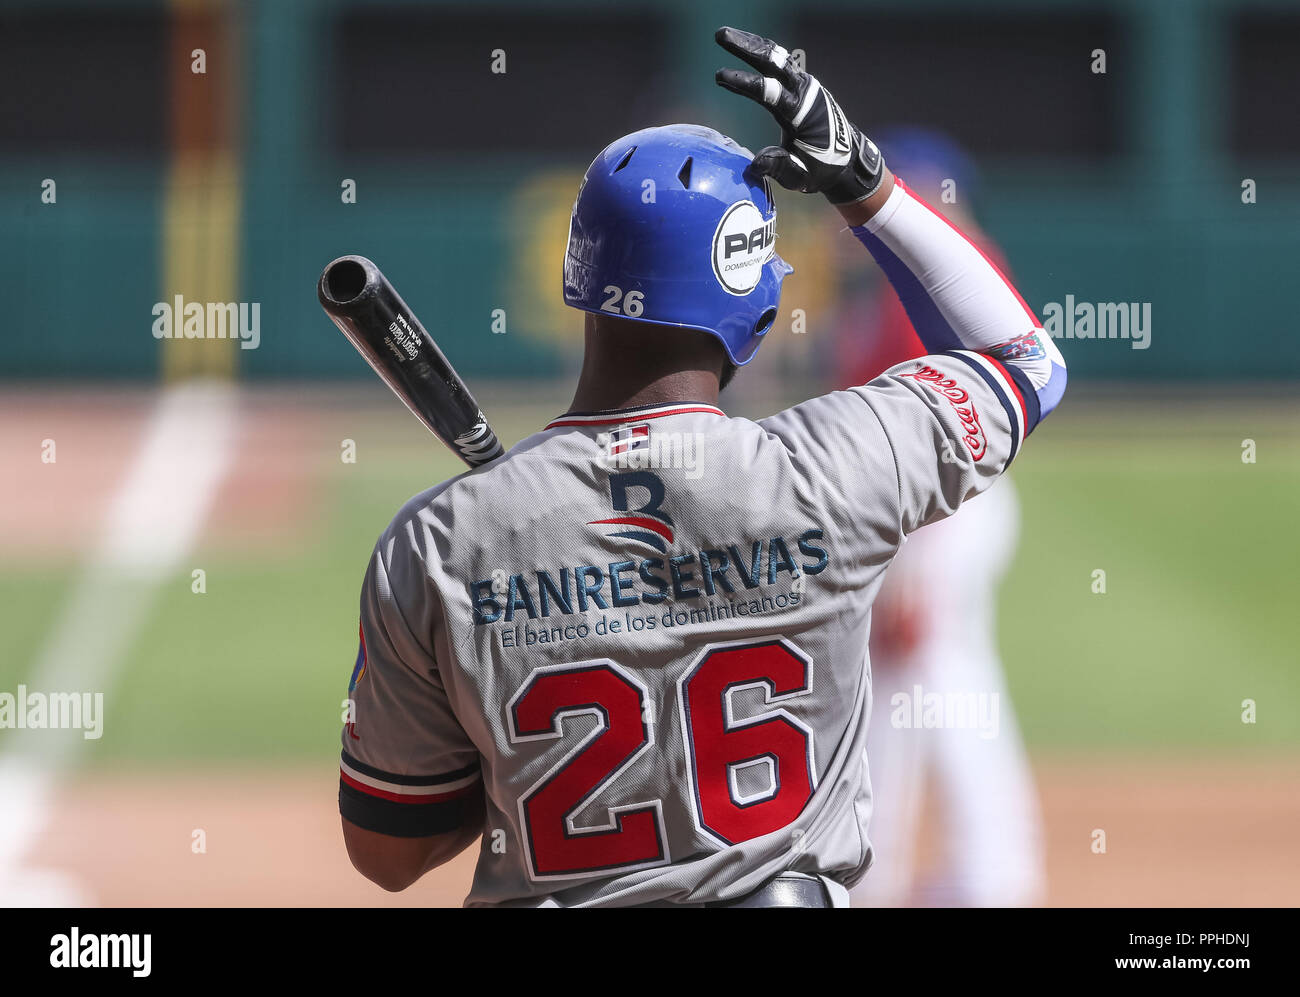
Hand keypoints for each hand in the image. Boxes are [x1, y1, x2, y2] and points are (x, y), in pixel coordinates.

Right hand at [715, 26, 884, 204]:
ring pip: (777, 57)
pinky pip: (781, 62)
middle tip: (720, 36)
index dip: (744, 83)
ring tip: (727, 35)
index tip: (720, 75)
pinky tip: (747, 44)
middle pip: (774, 62)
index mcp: (802, 114)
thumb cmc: (820, 169)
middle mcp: (804, 92)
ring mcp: (805, 85)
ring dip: (752, 44)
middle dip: (746, 48)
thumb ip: (779, 167)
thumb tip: (755, 164)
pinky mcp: (802, 84)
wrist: (846, 159)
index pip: (770, 92)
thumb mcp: (800, 176)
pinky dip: (763, 51)